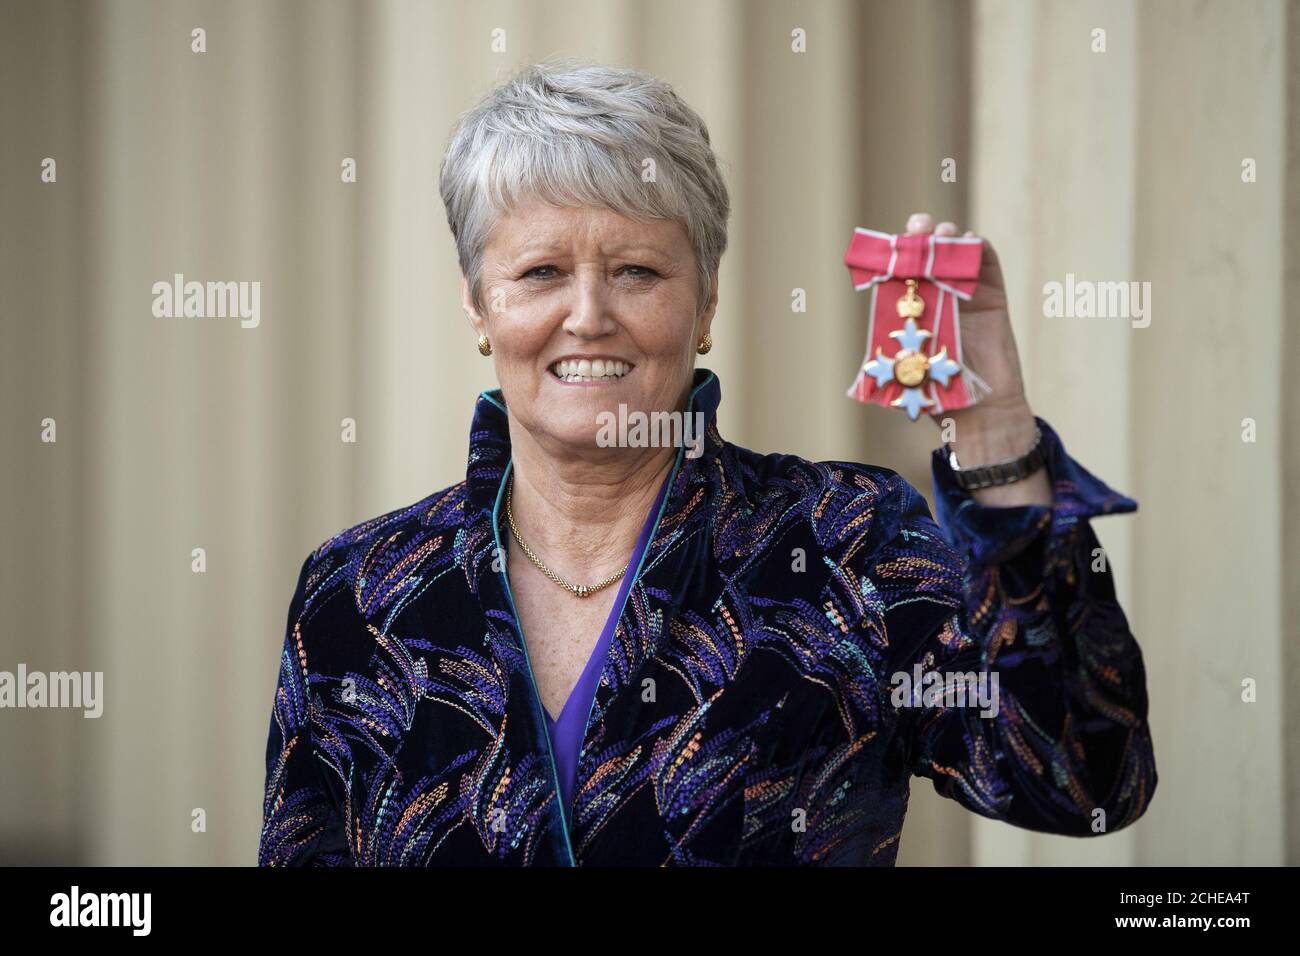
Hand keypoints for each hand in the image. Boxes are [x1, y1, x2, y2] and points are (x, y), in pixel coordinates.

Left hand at [903, 212, 1050, 505]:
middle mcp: (934, 295)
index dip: (894, 253)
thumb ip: (885, 365)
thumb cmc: (936, 395)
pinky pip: (987, 262)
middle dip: (920, 235)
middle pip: (925, 253)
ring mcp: (964, 292)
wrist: (978, 411)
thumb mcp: (901, 376)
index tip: (890, 245)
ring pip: (955, 251)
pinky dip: (978, 247)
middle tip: (918, 229)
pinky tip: (970, 242)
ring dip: (948, 236)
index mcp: (908, 309)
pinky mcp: (992, 295)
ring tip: (943, 235)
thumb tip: (858, 374)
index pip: (898, 271)